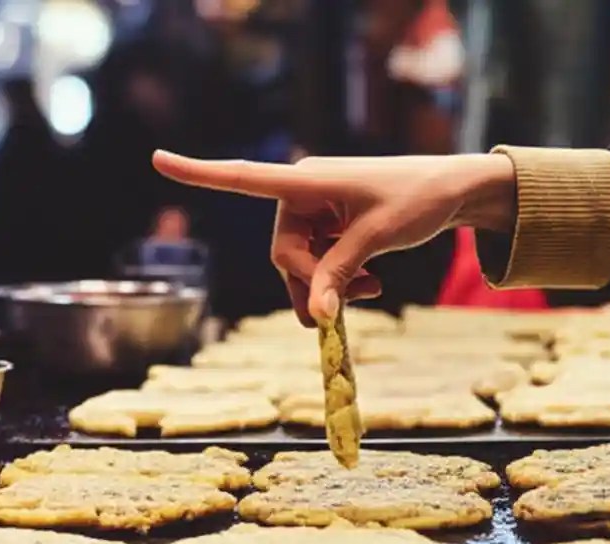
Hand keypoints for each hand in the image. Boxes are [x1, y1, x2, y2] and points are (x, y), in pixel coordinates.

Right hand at [152, 150, 514, 324]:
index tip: (157, 159)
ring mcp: (315, 211)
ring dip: (325, 287)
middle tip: (346, 304)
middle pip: (281, 253)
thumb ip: (338, 276)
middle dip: (309, 282)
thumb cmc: (416, 201)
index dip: (199, 173)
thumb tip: (313, 318)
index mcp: (306, 180)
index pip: (243, 177)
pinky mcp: (329, 226)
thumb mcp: (375, 240)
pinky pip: (316, 263)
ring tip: (368, 291)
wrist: (452, 192)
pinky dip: (335, 281)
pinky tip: (367, 284)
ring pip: (297, 265)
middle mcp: (302, 192)